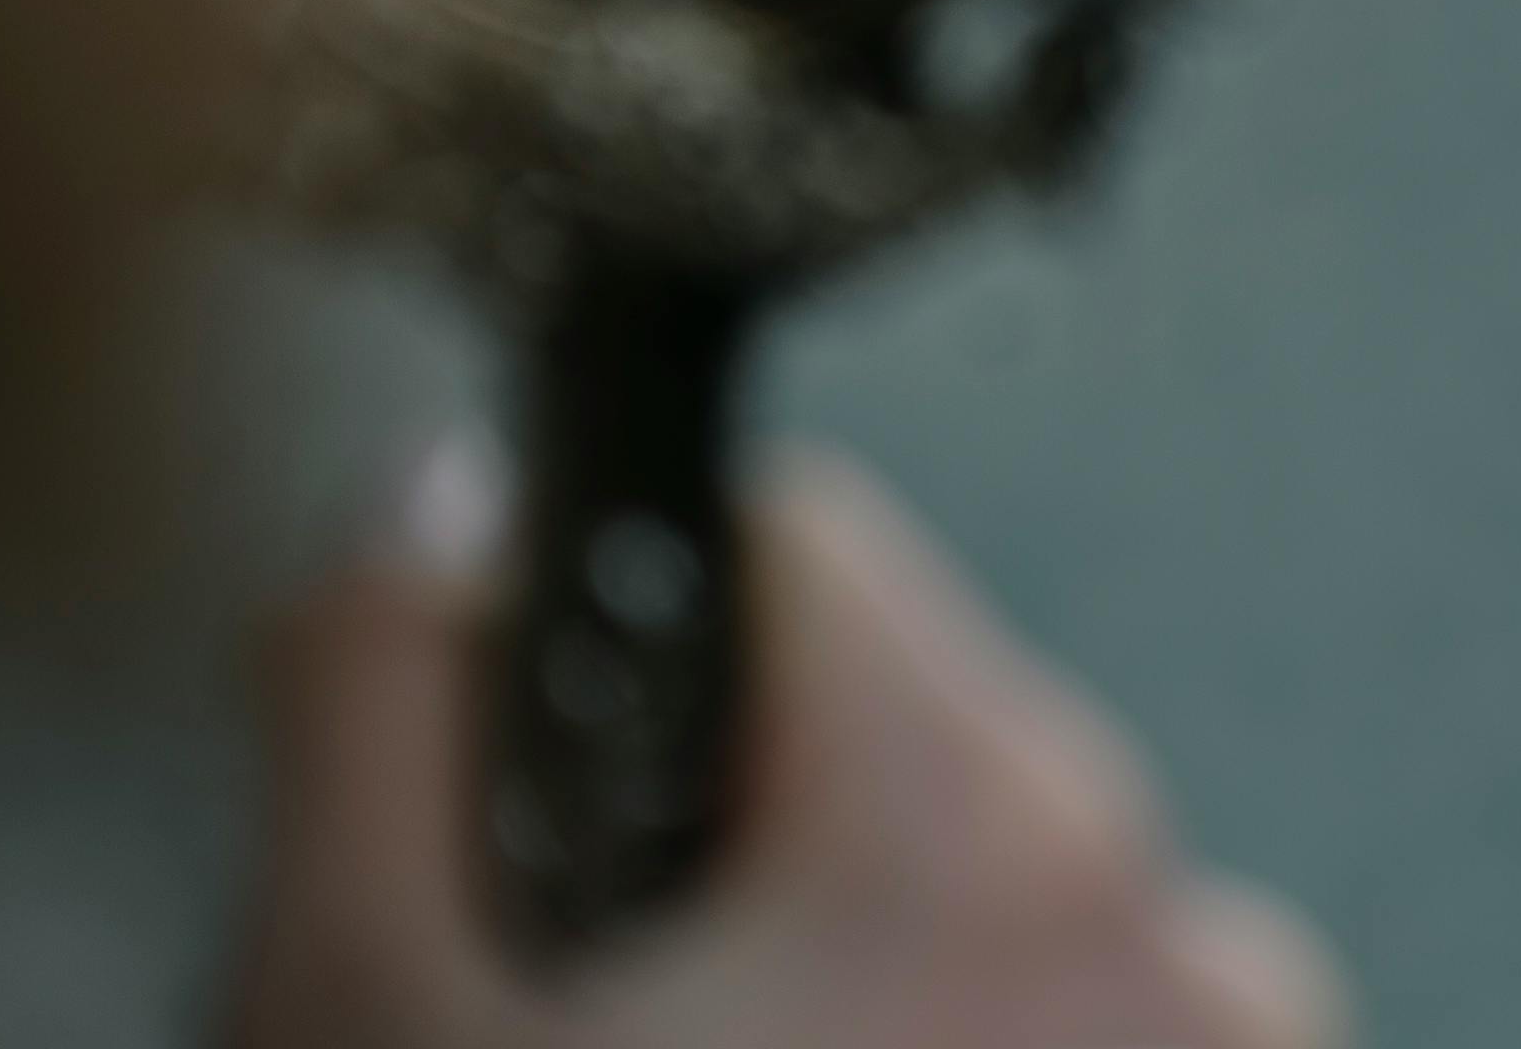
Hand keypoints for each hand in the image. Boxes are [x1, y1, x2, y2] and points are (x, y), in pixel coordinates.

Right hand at [224, 448, 1346, 1047]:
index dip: (622, 664)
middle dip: (758, 866)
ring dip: (883, 1013)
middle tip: (626, 1046)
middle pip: (907, 754)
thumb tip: (442, 524)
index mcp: (977, 826)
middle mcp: (1171, 955)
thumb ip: (379, 682)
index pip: (792, 560)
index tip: (567, 809)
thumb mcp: (350, 993)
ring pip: (1019, 938)